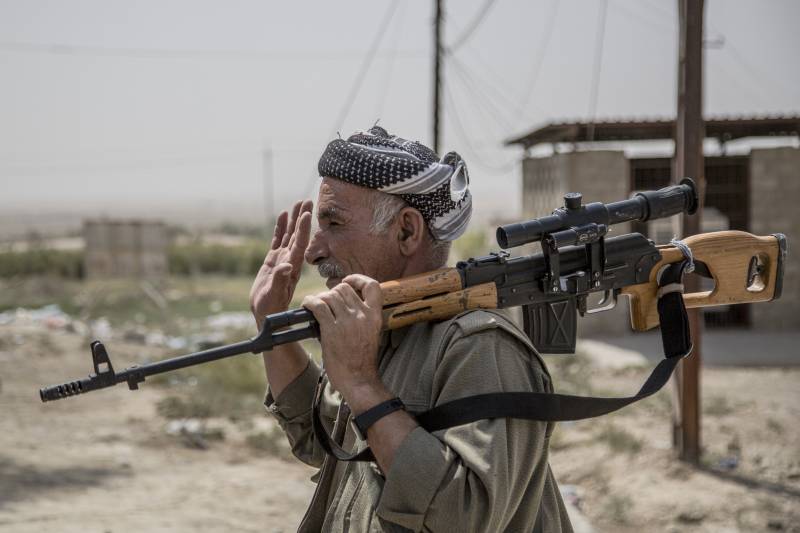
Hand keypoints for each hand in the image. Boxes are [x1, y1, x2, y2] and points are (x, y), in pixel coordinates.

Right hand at [250, 200, 312, 327]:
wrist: (266, 316)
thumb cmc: (270, 308)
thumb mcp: (274, 295)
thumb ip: (279, 279)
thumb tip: (286, 266)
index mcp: (292, 267)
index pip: (300, 244)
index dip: (304, 229)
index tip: (307, 214)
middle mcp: (289, 261)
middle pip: (297, 235)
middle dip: (302, 218)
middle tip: (306, 201)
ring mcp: (281, 260)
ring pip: (288, 235)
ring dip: (293, 220)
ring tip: (296, 203)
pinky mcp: (272, 261)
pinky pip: (277, 240)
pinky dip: (280, 228)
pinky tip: (282, 216)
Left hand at [302, 274, 389, 410]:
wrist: (359, 380)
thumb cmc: (361, 360)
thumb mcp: (370, 334)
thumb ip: (362, 318)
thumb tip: (342, 305)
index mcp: (375, 316)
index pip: (372, 286)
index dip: (358, 279)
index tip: (348, 282)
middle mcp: (362, 315)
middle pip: (344, 289)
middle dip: (332, 292)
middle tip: (326, 302)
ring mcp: (347, 322)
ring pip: (330, 295)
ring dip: (320, 298)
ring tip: (315, 306)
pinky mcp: (332, 330)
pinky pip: (318, 306)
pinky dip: (310, 302)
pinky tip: (307, 305)